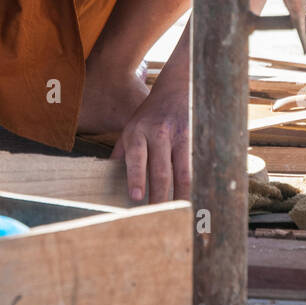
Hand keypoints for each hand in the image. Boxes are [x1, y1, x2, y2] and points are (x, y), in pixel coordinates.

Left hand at [111, 84, 189, 203]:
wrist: (178, 86)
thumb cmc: (151, 114)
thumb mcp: (131, 127)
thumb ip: (122, 152)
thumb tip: (106, 179)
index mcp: (137, 132)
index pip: (136, 158)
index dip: (136, 178)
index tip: (136, 197)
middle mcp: (159, 133)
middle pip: (161, 171)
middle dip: (160, 196)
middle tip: (158, 217)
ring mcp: (181, 136)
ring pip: (183, 172)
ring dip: (182, 195)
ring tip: (180, 214)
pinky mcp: (197, 138)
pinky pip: (197, 166)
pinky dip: (198, 184)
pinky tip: (198, 198)